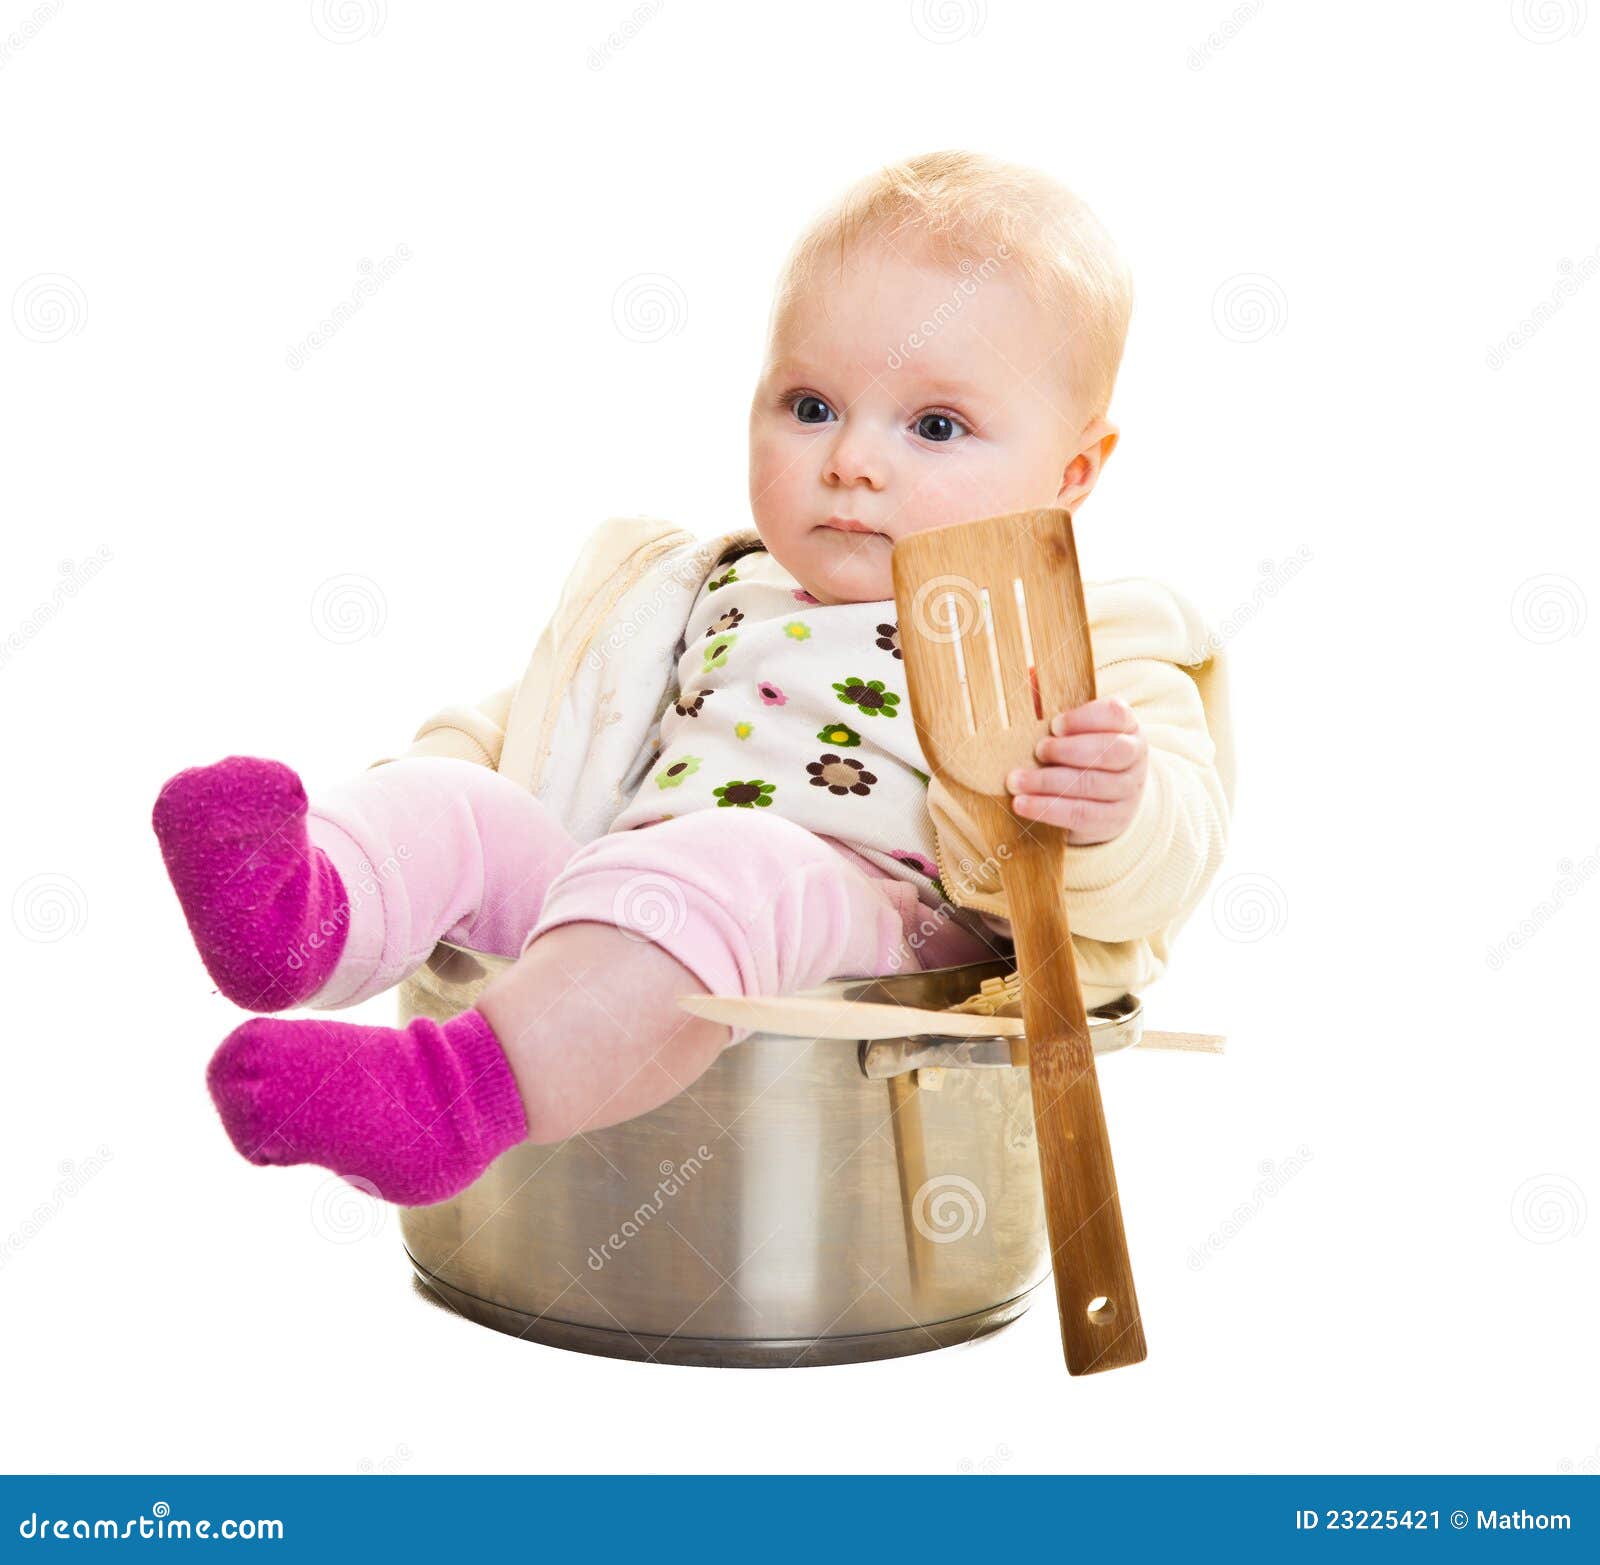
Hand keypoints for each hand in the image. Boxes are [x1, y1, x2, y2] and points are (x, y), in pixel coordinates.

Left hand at [1005, 697, 1147, 844]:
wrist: (1102, 800)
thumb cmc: (1078, 753)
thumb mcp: (1071, 727)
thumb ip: (1051, 700)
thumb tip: (1029, 672)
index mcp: (1126, 724)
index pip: (1116, 714)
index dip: (1085, 718)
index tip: (1054, 723)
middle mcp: (1135, 755)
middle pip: (1110, 751)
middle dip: (1069, 751)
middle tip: (1037, 751)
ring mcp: (1129, 790)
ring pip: (1092, 785)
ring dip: (1049, 782)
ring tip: (1015, 781)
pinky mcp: (1113, 819)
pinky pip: (1082, 814)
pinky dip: (1049, 809)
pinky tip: (1023, 804)